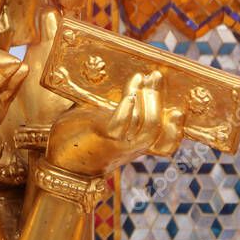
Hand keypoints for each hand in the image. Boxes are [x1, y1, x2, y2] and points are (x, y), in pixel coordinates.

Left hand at [45, 71, 183, 175]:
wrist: (59, 163)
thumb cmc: (80, 139)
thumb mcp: (102, 125)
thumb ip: (115, 113)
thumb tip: (123, 84)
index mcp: (134, 146)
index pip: (165, 145)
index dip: (176, 131)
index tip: (180, 111)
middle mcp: (131, 148)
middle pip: (156, 127)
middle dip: (158, 98)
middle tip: (156, 75)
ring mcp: (118, 144)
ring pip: (144, 124)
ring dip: (146, 99)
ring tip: (142, 78)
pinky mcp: (102, 137)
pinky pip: (121, 123)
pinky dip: (127, 108)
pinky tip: (129, 93)